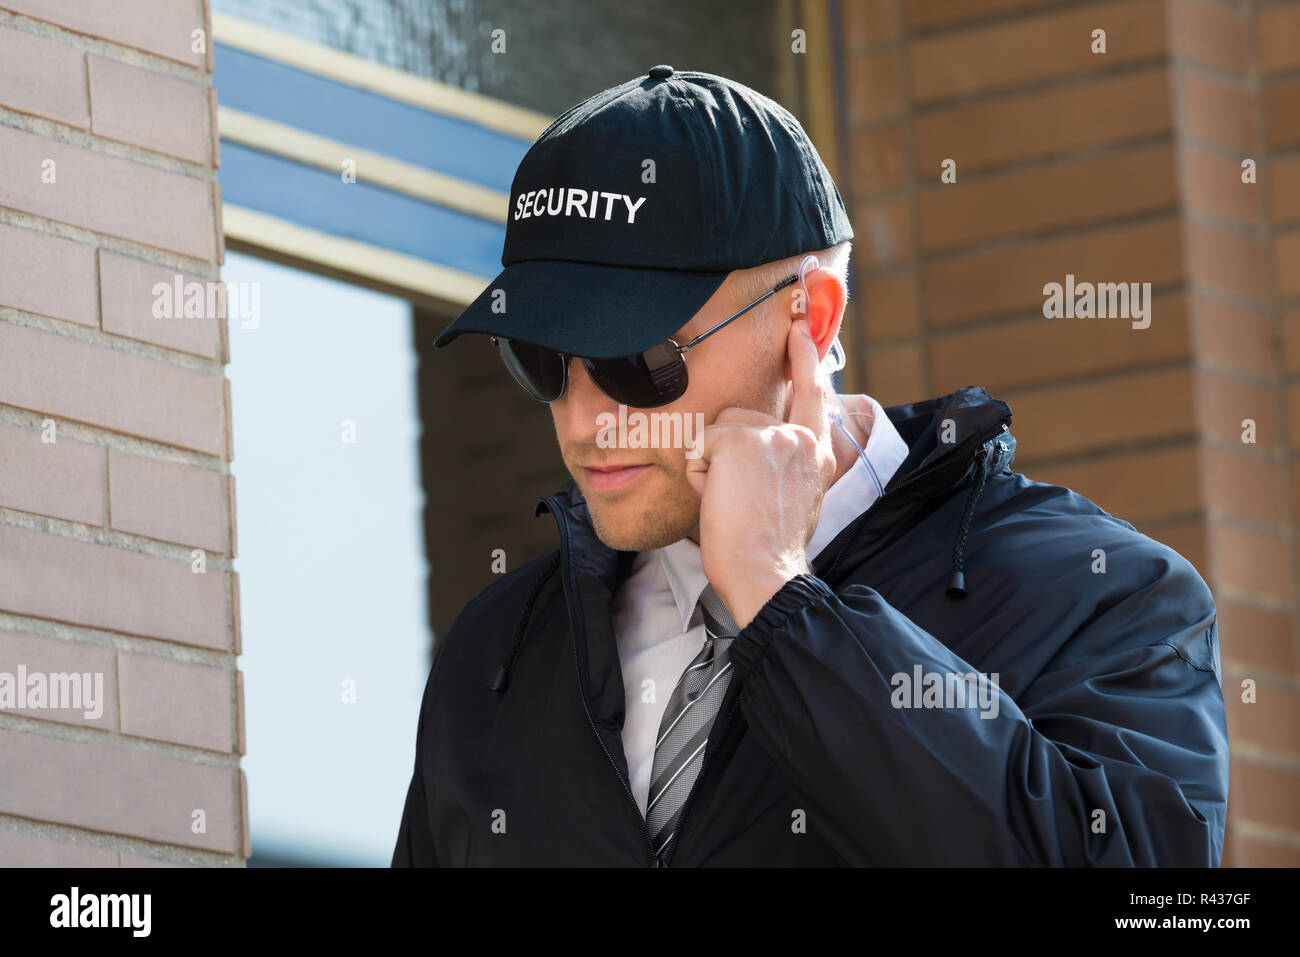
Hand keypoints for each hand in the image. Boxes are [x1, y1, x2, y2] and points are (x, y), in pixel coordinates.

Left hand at [685, 318, 837, 629]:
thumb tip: (757, 451)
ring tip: (731, 502)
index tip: (799, 329)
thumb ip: (785, 465)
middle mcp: (800, 438)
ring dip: (712, 466)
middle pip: (741, 418)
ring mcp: (771, 436)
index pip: (812, 395)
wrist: (764, 572)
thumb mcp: (794, 499)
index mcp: (817, 453)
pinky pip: (700, 447)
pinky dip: (699, 476)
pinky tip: (718, 500)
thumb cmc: (770, 549)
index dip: (804, 359)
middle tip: (739, 494)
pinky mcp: (740, 441)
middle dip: (724, 450)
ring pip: (718, 431)